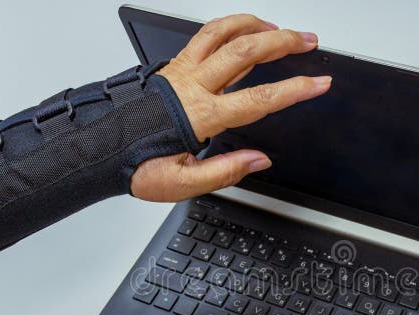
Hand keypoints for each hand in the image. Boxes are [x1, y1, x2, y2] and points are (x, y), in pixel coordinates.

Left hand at [130, 14, 330, 201]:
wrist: (99, 150)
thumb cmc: (137, 166)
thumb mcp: (183, 184)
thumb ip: (225, 171)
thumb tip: (260, 160)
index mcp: (200, 117)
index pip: (257, 98)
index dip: (293, 89)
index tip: (319, 82)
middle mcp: (192, 86)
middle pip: (245, 52)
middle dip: (283, 43)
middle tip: (308, 41)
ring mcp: (181, 71)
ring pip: (223, 34)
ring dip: (256, 26)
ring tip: (281, 29)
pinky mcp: (173, 66)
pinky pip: (204, 36)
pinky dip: (229, 26)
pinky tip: (243, 29)